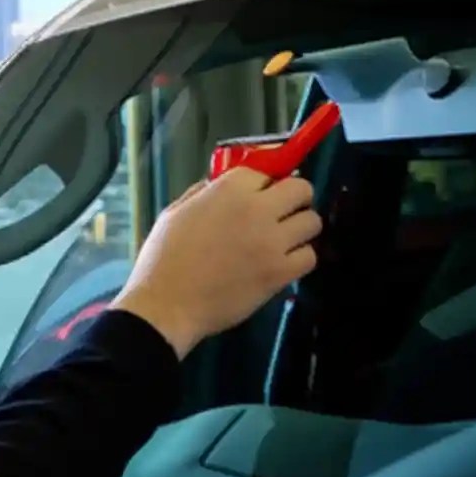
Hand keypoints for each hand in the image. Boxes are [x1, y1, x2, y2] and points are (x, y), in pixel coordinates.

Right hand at [110, 168, 321, 358]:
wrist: (167, 304)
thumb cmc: (163, 257)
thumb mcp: (176, 211)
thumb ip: (204, 194)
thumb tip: (221, 187)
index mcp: (229, 189)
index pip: (265, 172)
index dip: (262, 185)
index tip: (257, 196)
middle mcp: (257, 209)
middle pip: (301, 189)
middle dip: (294, 198)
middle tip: (282, 212)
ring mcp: (272, 241)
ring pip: (312, 222)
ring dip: (300, 228)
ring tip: (284, 239)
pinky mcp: (280, 273)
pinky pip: (310, 257)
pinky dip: (299, 259)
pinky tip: (282, 263)